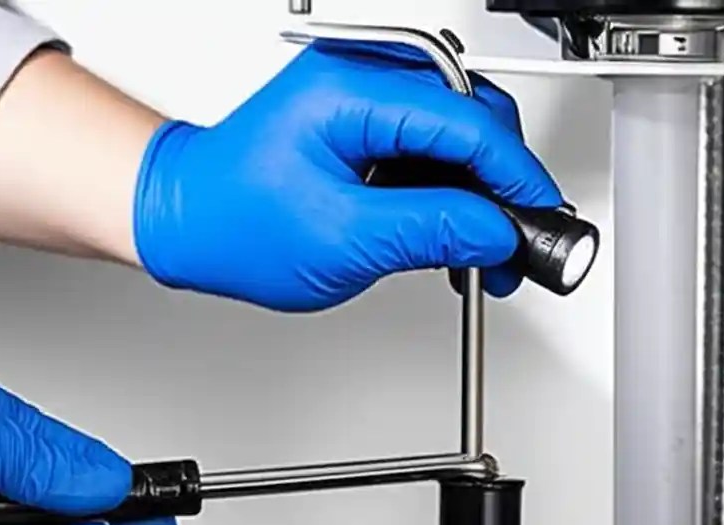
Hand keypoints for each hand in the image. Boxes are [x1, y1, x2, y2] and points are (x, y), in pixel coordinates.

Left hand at [133, 40, 563, 311]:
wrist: (184, 220)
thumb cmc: (234, 221)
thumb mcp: (342, 239)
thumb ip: (429, 229)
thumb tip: (496, 229)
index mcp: (350, 92)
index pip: (467, 121)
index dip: (514, 174)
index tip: (540, 216)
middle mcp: (360, 78)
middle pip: (473, 115)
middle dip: (504, 181)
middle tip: (516, 240)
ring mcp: (364, 95)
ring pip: (458, 130)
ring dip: (480, 189)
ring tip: (482, 248)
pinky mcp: (365, 119)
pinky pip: (431, 142)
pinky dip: (452, 186)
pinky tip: (454, 227)